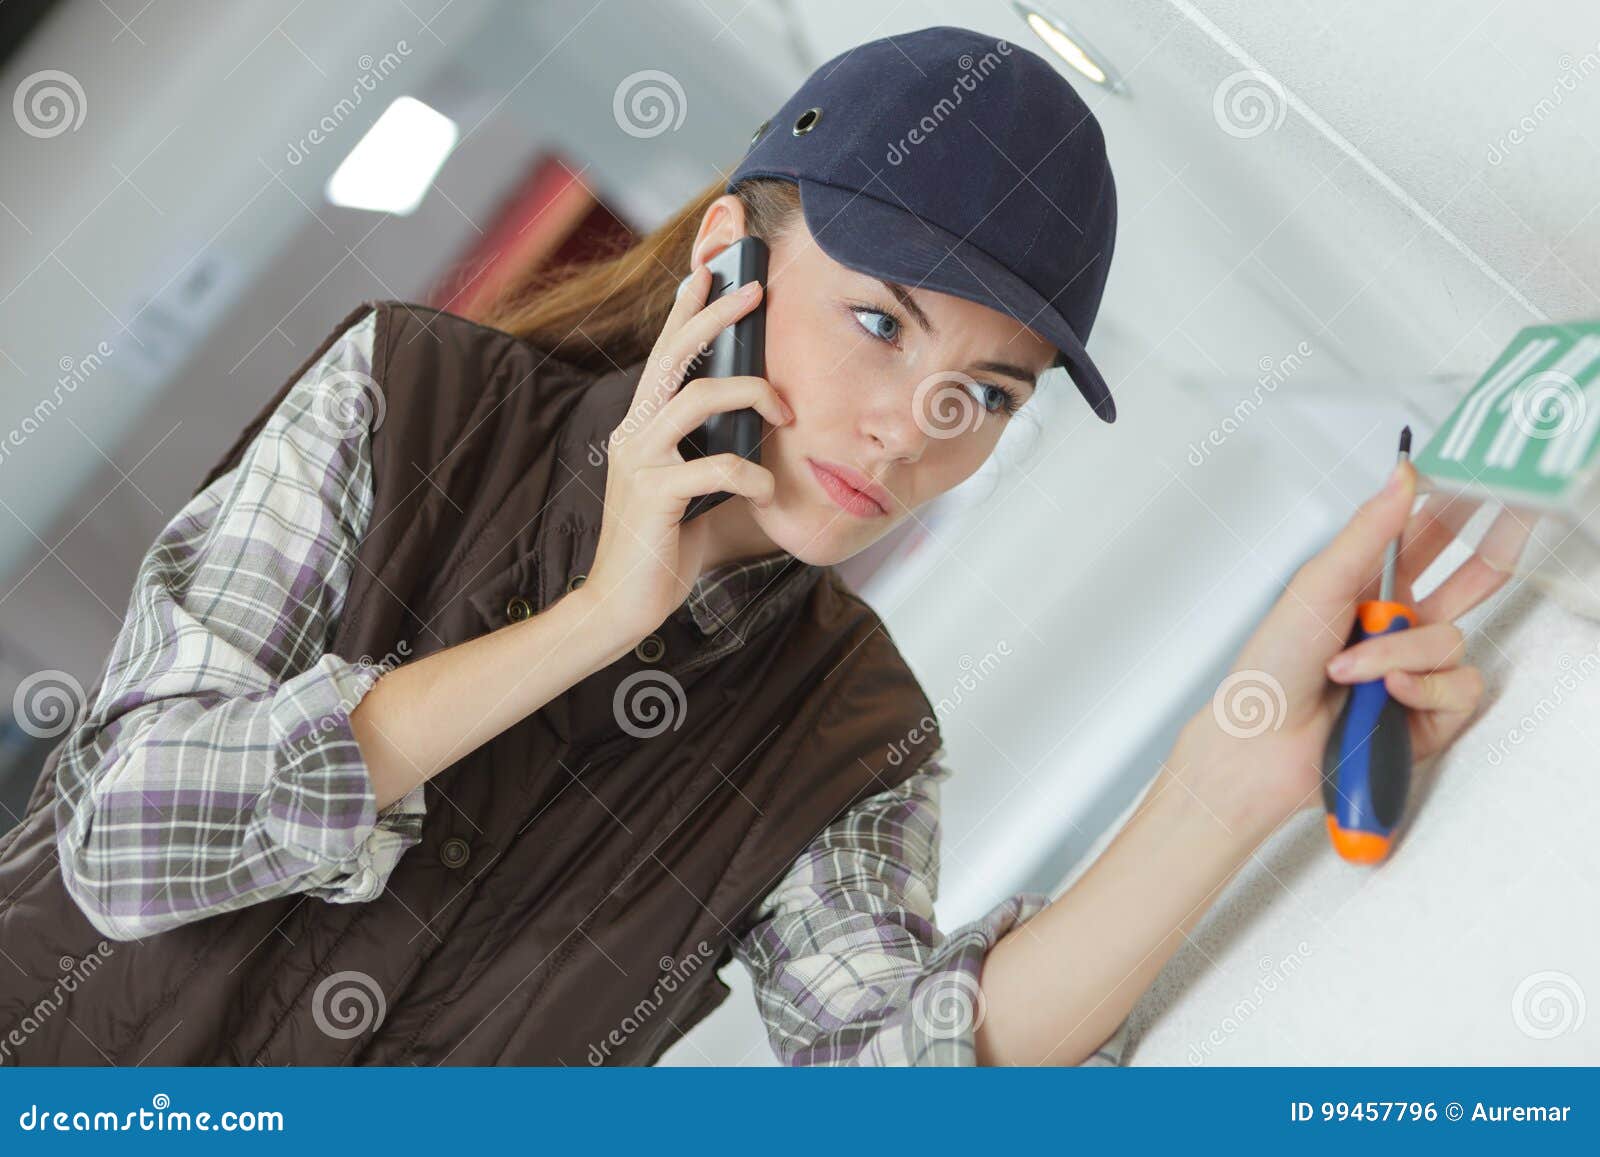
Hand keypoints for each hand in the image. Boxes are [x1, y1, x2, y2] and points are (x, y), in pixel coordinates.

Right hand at [579, 263, 792, 642]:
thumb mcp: (695, 498)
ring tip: (784, 413)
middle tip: (754, 291)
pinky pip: (714, 466)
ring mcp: (641, 462)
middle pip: (674, 356)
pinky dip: (750, 475)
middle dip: (715, 317)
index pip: (664, 356)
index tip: (707, 272)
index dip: (685, 312)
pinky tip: (768, 491)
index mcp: (643, 430)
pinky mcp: (653, 495)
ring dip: (749, 394)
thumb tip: (768, 449)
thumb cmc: (660, 551)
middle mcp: (635, 435)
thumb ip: (719, 466)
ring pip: (695, 398)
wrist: (619, 606)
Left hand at [1177, 458, 1525, 831]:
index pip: (1423, 541)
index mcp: (1366, 589)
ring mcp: (1415, 669)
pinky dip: (1422, 689)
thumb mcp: (1318, 587)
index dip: (1453, 512)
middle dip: (1489, 556)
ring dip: (1399, 653)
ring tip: (1350, 669)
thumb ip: (1369, 532)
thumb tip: (1402, 476)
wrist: (1264, 743)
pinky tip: (1387, 694)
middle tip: (1510, 526)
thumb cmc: (1272, 668)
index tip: (1474, 482)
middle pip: (1466, 584)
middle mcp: (1396, 626)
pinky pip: (1460, 687)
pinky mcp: (1430, 713)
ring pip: (1452, 640)